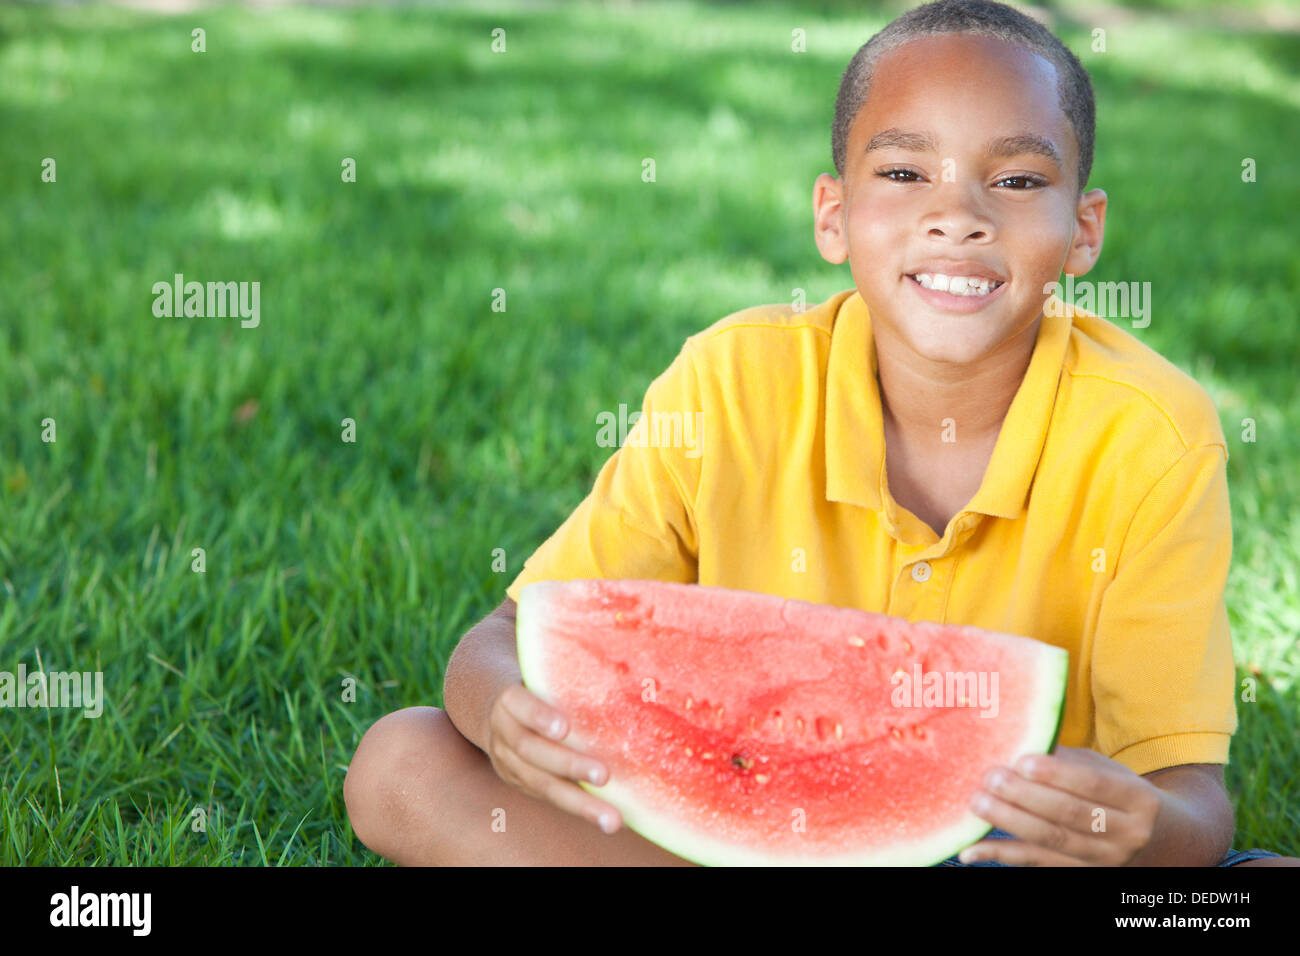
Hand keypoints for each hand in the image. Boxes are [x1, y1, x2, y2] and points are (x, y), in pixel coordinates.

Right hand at [485, 682, 622, 834]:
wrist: (495, 705)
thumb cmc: (536, 683)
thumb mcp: (540, 673)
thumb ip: (564, 676)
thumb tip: (619, 669)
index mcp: (507, 700)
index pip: (519, 705)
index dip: (540, 716)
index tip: (565, 728)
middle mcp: (502, 732)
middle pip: (532, 750)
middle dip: (569, 765)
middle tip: (604, 776)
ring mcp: (507, 762)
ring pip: (541, 784)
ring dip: (579, 803)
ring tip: (612, 819)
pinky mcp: (518, 782)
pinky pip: (549, 798)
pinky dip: (580, 808)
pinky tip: (609, 819)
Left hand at [959, 746, 1161, 865]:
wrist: (1152, 837)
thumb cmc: (1115, 791)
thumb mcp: (1105, 769)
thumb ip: (1067, 759)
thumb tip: (1019, 739)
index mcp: (1138, 799)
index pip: (1094, 785)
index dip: (1057, 773)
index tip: (1021, 760)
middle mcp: (1126, 834)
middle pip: (1070, 815)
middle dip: (1026, 796)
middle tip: (991, 778)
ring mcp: (1103, 860)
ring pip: (1052, 841)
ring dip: (1010, 822)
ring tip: (978, 803)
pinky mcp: (1079, 874)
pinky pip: (1035, 864)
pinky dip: (1000, 856)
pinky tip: (970, 850)